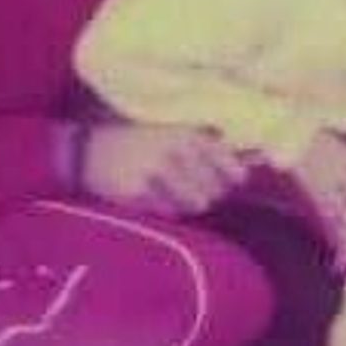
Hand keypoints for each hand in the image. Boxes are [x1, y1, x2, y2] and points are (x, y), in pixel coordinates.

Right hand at [81, 122, 248, 216]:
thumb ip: (213, 146)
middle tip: (192, 185)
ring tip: (171, 190)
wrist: (90, 150)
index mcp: (190, 135)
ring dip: (187, 203)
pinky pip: (168, 212)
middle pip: (216, 192)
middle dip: (209, 193)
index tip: (233, 181)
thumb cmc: (143, 142)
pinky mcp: (138, 191)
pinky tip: (150, 193)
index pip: (232, 167)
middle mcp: (177, 151)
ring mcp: (157, 172)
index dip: (235, 178)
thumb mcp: (177, 134)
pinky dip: (164, 207)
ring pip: (195, 205)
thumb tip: (255, 161)